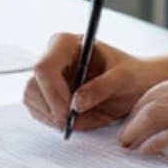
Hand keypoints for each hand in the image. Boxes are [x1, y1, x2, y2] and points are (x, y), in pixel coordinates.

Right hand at [23, 34, 159, 131]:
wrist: (135, 86)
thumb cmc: (132, 76)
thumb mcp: (124, 79)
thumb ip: (102, 87)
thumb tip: (76, 103)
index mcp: (66, 44)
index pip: (44, 68)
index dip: (53, 93)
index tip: (70, 114)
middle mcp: (52, 57)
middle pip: (33, 87)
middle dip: (53, 110)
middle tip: (75, 123)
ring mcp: (47, 77)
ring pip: (32, 101)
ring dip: (55, 118)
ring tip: (85, 118)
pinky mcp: (46, 94)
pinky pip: (39, 112)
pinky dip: (56, 122)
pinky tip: (79, 118)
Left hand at [117, 66, 167, 161]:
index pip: (158, 88)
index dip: (140, 107)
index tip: (132, 121)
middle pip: (150, 100)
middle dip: (132, 119)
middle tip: (123, 137)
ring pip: (154, 116)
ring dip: (135, 132)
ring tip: (128, 146)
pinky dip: (152, 145)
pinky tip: (147, 152)